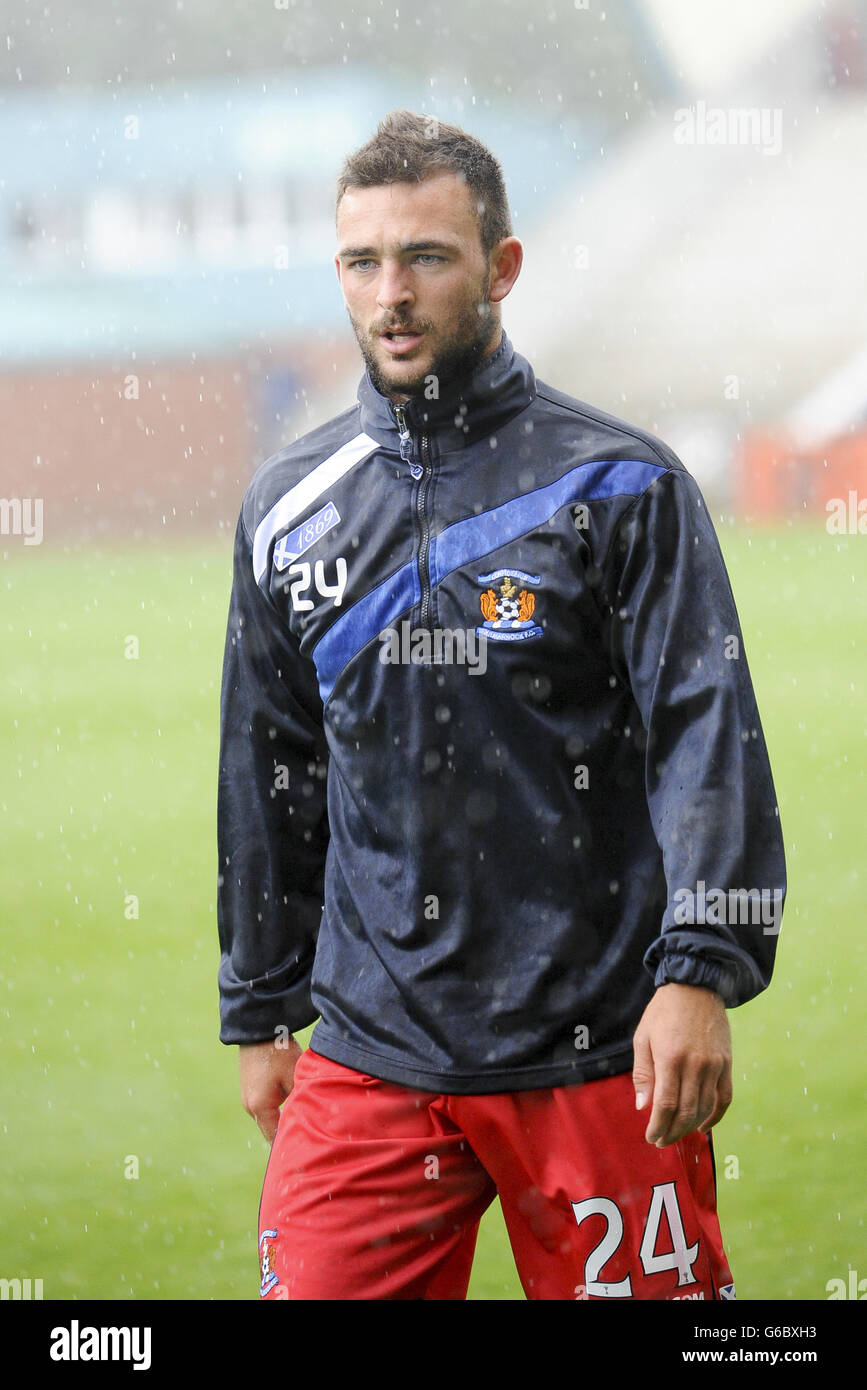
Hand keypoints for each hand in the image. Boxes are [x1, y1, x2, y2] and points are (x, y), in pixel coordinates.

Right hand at [239, 1035, 302, 1142]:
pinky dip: (275, 1109)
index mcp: (260, 1106)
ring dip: (281, 1119)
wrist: (257, 1028)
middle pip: (270, 1129)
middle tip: (306, 1137)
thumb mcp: (294, 1077)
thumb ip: (299, 1100)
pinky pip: (263, 1107)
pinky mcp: (249, 1089)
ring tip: (300, 1120)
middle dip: (286, 1132)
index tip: (305, 1149)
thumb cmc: (278, 1052)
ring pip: (267, 1118)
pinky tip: (290, 1103)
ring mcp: (247, 1098)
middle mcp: (249, 1106)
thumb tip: (307, 1117)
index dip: (289, 1143)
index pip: (275, 1136)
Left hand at [632, 983, 731, 1146]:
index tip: (651, 1137)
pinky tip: (704, 1126)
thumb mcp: (643, 1037)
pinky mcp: (727, 1064)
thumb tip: (643, 1106)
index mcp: (670, 1058)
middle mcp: (695, 1064)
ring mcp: (714, 1065)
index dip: (658, 1126)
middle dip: (672, 1131)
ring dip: (691, 1127)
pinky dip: (716, 1116)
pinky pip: (725, 1097)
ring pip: (705, 1108)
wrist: (695, 987)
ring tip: (677, 1134)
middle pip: (686, 1111)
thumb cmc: (663, 1012)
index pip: (666, 1104)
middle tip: (661, 1141)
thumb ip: (643, 1073)